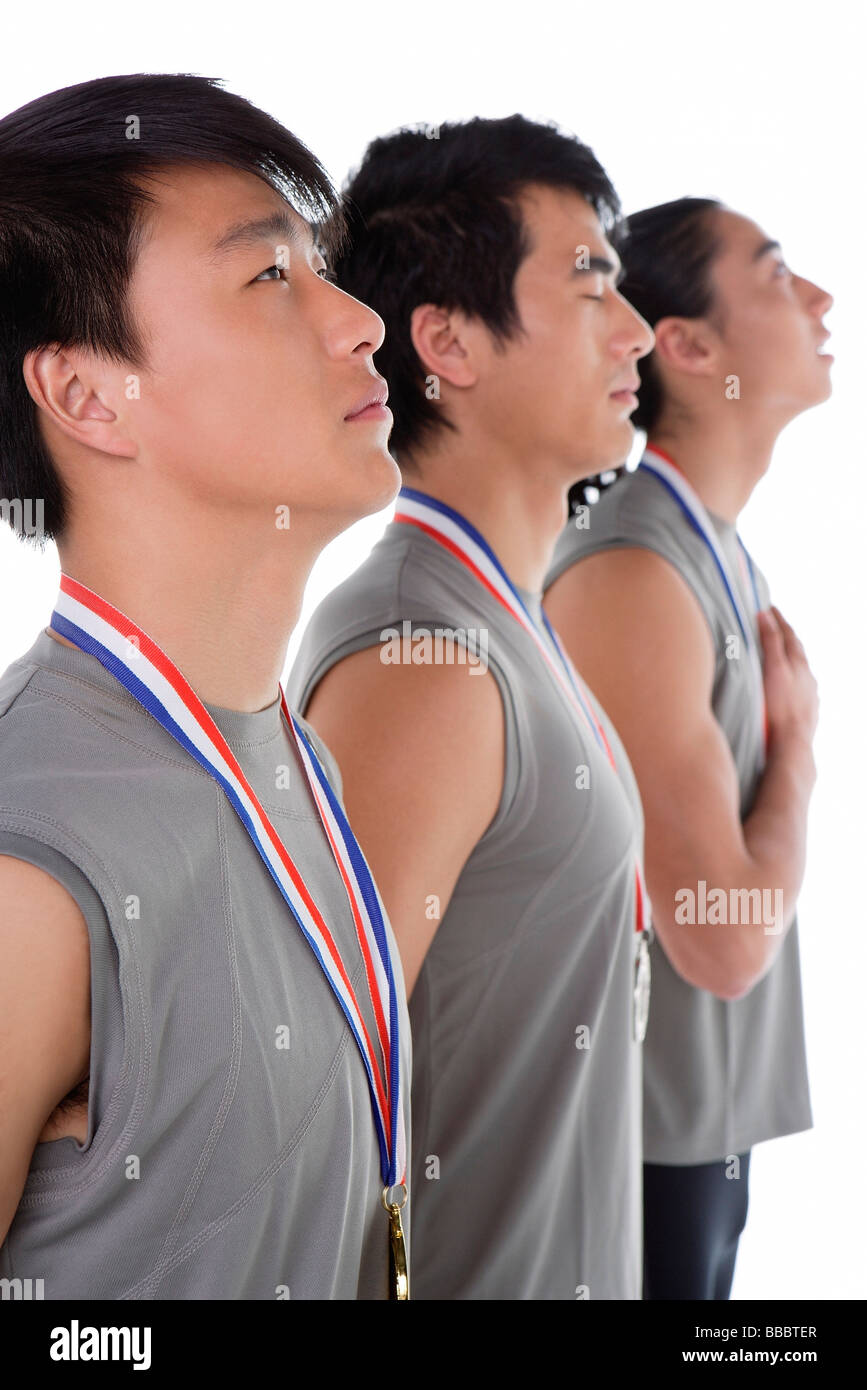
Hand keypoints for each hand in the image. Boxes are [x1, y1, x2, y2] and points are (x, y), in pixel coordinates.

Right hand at [758, 605, 818, 747]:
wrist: (792, 741)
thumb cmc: (780, 705)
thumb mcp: (773, 668)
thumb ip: (770, 641)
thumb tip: (765, 616)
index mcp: (799, 663)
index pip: (788, 634)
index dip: (778, 620)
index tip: (769, 607)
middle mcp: (808, 676)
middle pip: (796, 650)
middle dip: (784, 637)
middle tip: (773, 626)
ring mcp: (809, 693)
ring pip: (799, 670)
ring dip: (789, 660)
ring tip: (778, 656)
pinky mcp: (806, 709)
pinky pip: (799, 688)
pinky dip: (790, 680)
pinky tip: (785, 687)